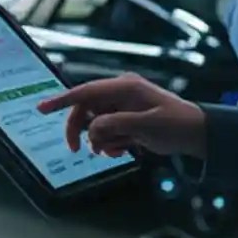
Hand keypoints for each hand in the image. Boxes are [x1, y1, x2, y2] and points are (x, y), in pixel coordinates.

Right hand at [36, 72, 206, 158]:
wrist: (196, 133)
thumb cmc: (176, 124)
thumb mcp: (147, 125)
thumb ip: (117, 124)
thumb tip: (92, 128)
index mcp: (125, 87)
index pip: (86, 91)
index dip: (62, 100)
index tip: (42, 108)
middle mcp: (121, 94)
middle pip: (86, 109)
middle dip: (80, 129)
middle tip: (76, 149)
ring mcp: (123, 106)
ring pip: (95, 123)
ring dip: (100, 139)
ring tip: (116, 150)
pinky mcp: (126, 119)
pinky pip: (106, 131)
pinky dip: (109, 143)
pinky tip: (121, 150)